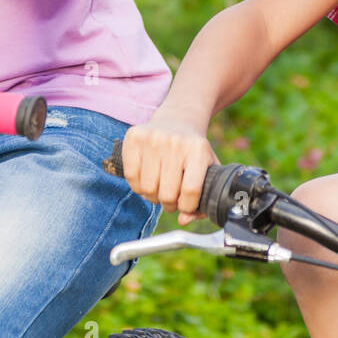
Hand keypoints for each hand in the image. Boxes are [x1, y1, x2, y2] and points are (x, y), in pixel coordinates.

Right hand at [121, 110, 218, 224]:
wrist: (179, 117)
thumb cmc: (193, 150)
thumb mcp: (207, 168)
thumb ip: (203, 199)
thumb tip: (184, 220)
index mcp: (199, 150)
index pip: (190, 191)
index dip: (187, 206)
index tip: (185, 204)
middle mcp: (176, 142)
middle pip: (166, 194)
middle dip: (169, 203)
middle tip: (171, 196)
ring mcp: (153, 138)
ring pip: (146, 189)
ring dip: (152, 195)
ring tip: (160, 186)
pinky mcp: (134, 136)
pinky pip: (130, 177)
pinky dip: (137, 185)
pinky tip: (147, 177)